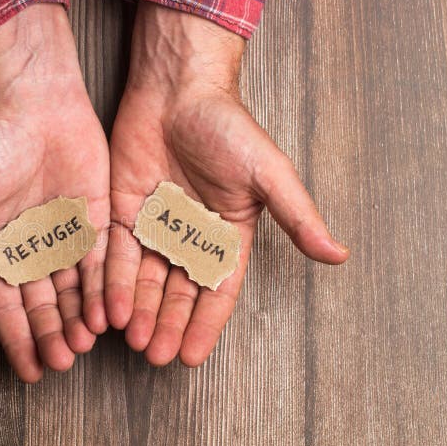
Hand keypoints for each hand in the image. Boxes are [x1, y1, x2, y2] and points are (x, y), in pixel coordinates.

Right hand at [0, 4, 109, 381]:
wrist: (31, 99)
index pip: (7, 306)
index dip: (17, 339)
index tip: (29, 372)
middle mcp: (32, 247)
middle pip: (44, 303)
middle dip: (53, 334)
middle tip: (62, 362)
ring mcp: (66, 233)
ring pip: (76, 288)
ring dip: (80, 318)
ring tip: (84, 344)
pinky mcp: (97, 216)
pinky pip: (103, 261)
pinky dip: (105, 289)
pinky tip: (109, 314)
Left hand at [106, 4, 348, 366]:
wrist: (177, 89)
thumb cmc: (228, 127)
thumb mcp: (268, 173)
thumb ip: (296, 215)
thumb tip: (338, 254)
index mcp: (227, 235)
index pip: (217, 291)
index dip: (205, 324)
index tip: (191, 356)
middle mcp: (190, 237)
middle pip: (177, 293)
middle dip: (167, 325)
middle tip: (154, 355)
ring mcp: (155, 227)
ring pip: (145, 280)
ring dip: (139, 311)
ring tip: (132, 340)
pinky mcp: (125, 213)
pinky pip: (118, 255)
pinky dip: (114, 282)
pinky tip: (108, 307)